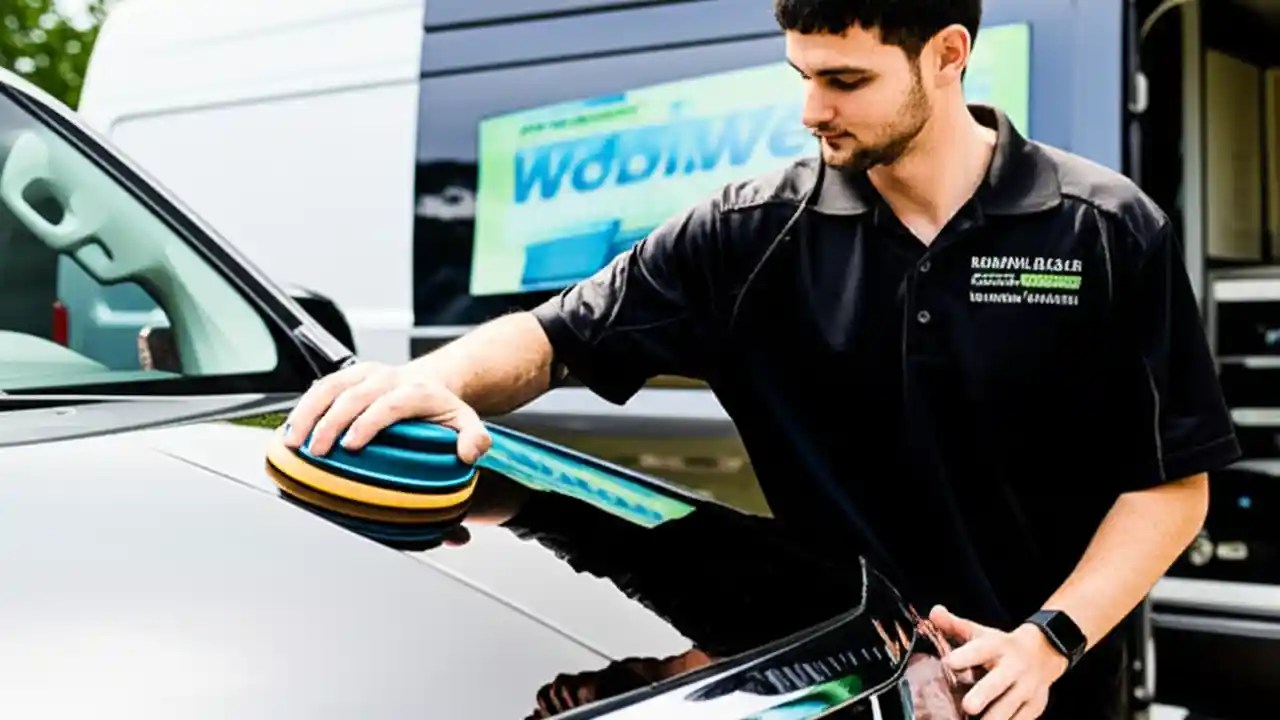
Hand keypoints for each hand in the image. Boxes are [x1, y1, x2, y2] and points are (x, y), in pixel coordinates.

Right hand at [281, 361, 490, 462]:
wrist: (430, 381)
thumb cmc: (442, 409)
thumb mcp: (467, 422)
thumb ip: (475, 439)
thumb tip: (469, 453)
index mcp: (416, 390)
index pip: (390, 402)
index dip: (369, 421)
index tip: (352, 445)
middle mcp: (387, 377)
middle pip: (354, 393)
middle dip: (331, 421)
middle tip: (317, 451)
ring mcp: (363, 374)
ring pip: (329, 386)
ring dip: (307, 412)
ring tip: (292, 441)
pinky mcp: (346, 377)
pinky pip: (319, 387)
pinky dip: (301, 408)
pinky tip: (289, 431)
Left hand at [929, 605, 1068, 719]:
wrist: (1044, 654)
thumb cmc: (1001, 647)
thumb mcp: (980, 633)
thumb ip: (955, 625)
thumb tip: (934, 613)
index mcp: (997, 647)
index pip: (981, 649)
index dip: (965, 655)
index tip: (950, 661)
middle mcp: (1014, 668)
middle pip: (997, 683)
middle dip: (982, 695)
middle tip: (968, 706)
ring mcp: (1026, 689)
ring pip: (1008, 708)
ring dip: (991, 718)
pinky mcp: (1034, 708)